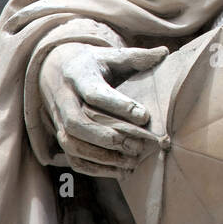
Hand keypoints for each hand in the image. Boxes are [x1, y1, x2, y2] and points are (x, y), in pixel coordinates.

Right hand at [39, 42, 168, 177]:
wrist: (58, 70)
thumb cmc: (95, 64)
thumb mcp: (112, 55)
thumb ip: (137, 56)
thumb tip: (165, 52)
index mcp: (78, 75)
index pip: (94, 93)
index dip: (119, 106)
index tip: (145, 115)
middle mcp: (63, 99)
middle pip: (77, 123)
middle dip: (107, 136)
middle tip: (138, 145)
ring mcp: (58, 120)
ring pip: (72, 144)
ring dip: (102, 156)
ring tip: (132, 161)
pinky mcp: (61, 136)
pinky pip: (73, 158)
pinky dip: (96, 168)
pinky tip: (122, 171)